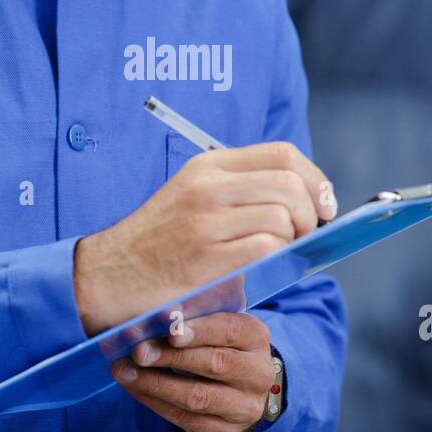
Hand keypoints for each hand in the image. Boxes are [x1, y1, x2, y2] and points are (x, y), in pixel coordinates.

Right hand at [74, 140, 335, 336]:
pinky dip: (278, 260)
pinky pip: (268, 249)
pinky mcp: (207, 259)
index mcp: (207, 166)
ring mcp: (206, 222)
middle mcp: (208, 186)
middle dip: (312, 212)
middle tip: (306, 235)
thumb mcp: (192, 197)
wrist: (108, 277)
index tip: (323, 203)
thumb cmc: (158, 245)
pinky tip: (264, 270)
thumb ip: (240, 191)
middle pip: (290, 184)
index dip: (315, 179)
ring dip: (293, 241)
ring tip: (277, 255)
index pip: (282, 155)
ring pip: (283, 216)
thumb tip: (306, 202)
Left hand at [108, 311, 275, 431]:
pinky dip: (154, 402)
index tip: (170, 330)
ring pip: (197, 397)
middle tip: (138, 351)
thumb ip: (193, 319)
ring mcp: (244, 408)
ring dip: (156, 383)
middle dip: (171, 357)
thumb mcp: (216, 327)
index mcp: (256, 337)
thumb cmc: (218, 346)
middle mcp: (257, 374)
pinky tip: (134, 388)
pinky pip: (185, 419)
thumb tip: (152, 315)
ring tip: (124, 370)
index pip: (230, 330)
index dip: (200, 330)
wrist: (241, 393)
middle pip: (215, 364)